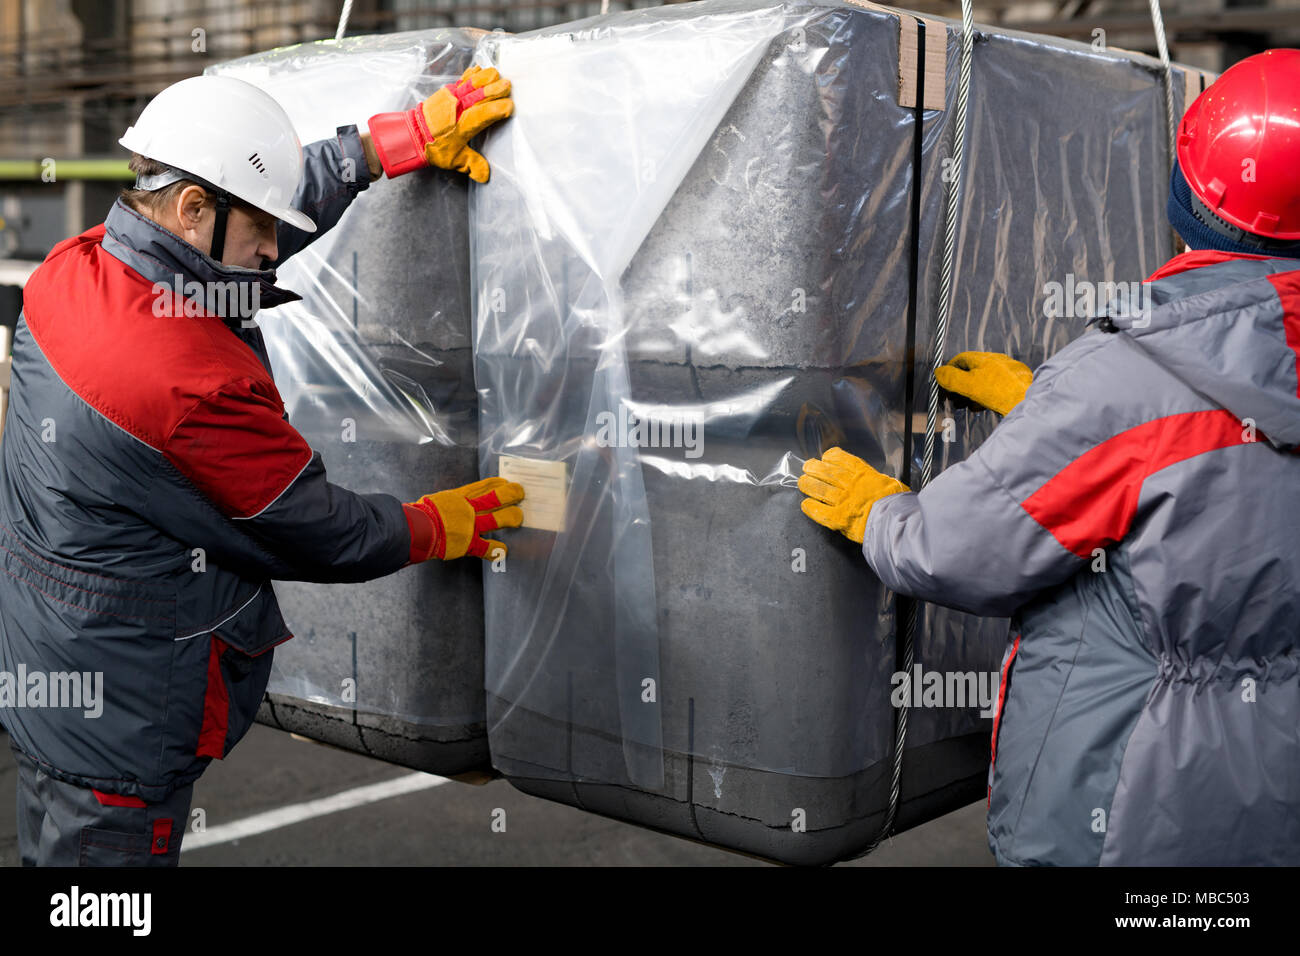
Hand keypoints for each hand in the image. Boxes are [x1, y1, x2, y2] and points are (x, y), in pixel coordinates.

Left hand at [367, 66, 513, 182]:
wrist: (411, 134)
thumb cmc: (434, 147)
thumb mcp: (454, 160)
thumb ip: (472, 165)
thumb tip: (485, 175)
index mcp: (464, 124)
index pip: (486, 112)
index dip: (500, 108)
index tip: (510, 108)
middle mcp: (460, 106)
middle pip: (483, 90)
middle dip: (498, 88)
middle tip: (507, 89)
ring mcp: (454, 94)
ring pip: (475, 78)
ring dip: (488, 77)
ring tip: (497, 80)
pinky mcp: (449, 89)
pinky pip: (465, 76)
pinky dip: (476, 73)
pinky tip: (482, 73)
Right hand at [403, 476, 523, 561]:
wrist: (414, 530)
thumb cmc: (419, 516)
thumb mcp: (435, 502)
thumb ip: (448, 504)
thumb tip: (450, 505)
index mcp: (458, 497)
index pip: (483, 486)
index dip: (497, 484)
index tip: (506, 482)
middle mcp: (468, 510)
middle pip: (496, 498)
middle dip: (511, 495)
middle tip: (520, 493)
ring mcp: (470, 526)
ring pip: (497, 520)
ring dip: (511, 518)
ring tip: (519, 517)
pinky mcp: (468, 543)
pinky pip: (487, 547)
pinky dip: (496, 550)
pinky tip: (504, 550)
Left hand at [798, 447, 907, 543]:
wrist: (896, 521)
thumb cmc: (898, 504)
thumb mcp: (894, 484)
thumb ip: (881, 483)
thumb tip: (881, 483)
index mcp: (865, 475)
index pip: (844, 460)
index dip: (832, 457)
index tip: (826, 457)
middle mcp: (851, 485)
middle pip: (828, 472)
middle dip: (815, 468)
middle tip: (807, 467)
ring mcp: (843, 501)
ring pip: (821, 489)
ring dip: (809, 485)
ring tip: (802, 482)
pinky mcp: (838, 518)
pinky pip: (820, 512)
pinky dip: (811, 508)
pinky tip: (805, 505)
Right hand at [934, 351, 1032, 415]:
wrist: (1029, 402)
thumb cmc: (1000, 393)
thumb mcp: (970, 386)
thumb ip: (952, 378)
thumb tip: (938, 372)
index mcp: (984, 358)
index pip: (960, 359)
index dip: (949, 371)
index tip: (943, 384)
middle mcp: (996, 362)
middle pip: (971, 371)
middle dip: (959, 385)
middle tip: (952, 398)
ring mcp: (1006, 373)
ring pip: (981, 381)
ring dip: (969, 393)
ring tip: (964, 405)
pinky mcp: (1013, 385)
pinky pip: (993, 388)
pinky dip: (982, 396)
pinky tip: (980, 407)